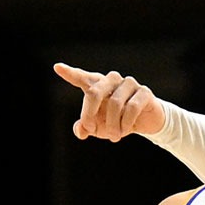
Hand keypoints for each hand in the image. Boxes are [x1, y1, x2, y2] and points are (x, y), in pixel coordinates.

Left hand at [54, 63, 169, 142]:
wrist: (146, 122)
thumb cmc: (117, 121)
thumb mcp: (99, 127)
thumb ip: (85, 127)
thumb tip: (80, 130)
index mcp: (98, 85)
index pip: (82, 78)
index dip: (70, 73)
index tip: (58, 68)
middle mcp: (112, 80)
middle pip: (95, 92)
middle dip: (90, 114)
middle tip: (91, 130)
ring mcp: (128, 84)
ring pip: (114, 104)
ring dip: (112, 125)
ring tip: (114, 137)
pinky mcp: (144, 92)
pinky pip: (131, 108)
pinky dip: (126, 123)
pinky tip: (125, 130)